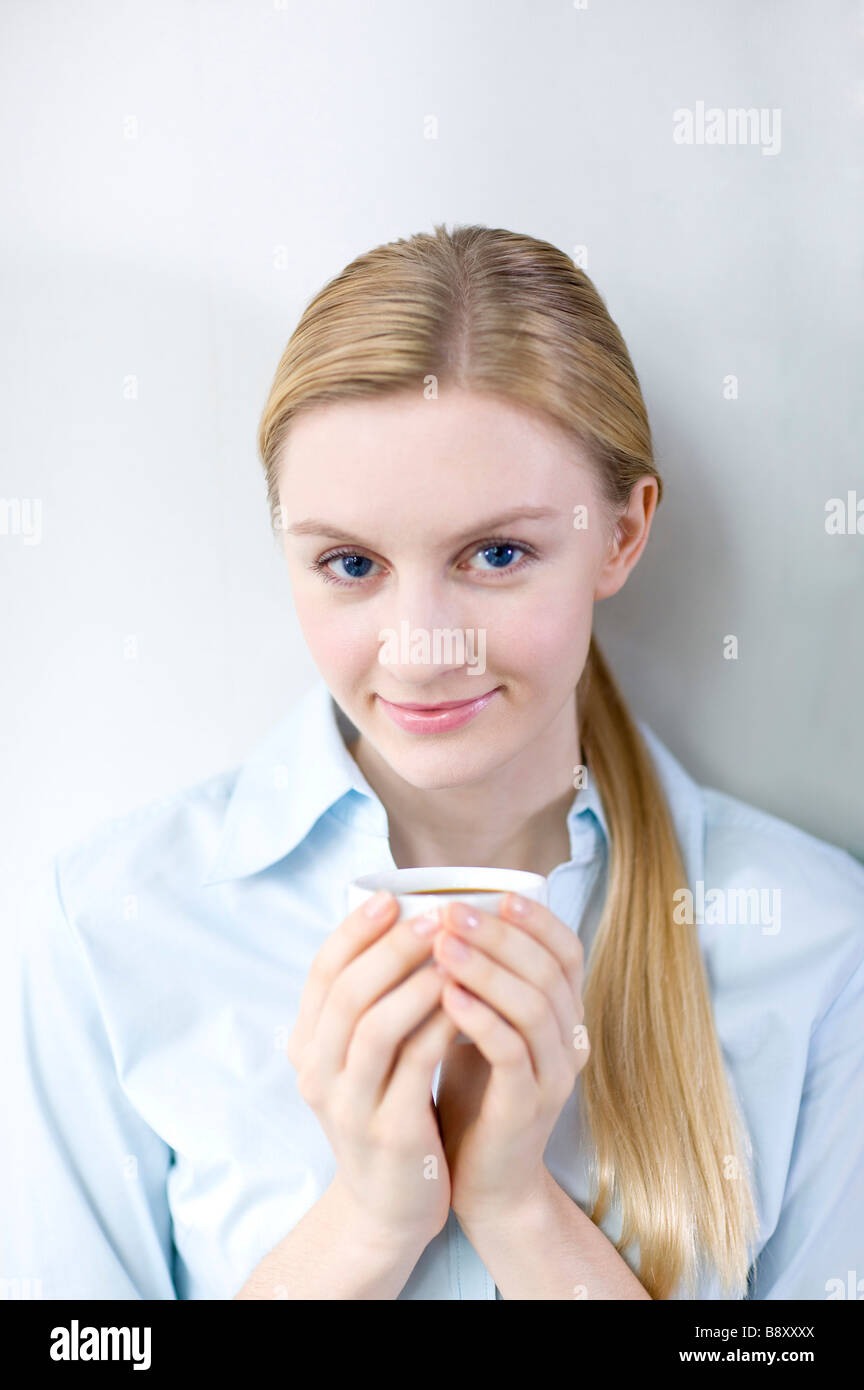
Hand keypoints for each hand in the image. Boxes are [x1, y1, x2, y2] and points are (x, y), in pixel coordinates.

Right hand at [286, 892, 459, 1252]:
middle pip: (347, 993)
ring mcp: (349, 1106)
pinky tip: (468, 1003)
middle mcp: (317, 1073)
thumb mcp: (363, 1058)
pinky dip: (440, 1026)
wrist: (388, 1208)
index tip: (390, 897)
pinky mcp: (388, 1132)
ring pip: (375, 1027)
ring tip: (453, 953)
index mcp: (307, 1046)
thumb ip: (371, 1004)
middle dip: (391, 948)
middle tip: (433, 916)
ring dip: (416, 983)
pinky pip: (414, 1065)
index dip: (353, 931)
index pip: (322, 973)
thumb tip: (402, 922)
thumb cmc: (387, 1112)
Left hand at [432, 892, 588, 1230]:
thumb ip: (476, 979)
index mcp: (563, 1015)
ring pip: (534, 1006)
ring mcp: (554, 1075)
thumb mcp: (478, 1025)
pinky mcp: (528, 1106)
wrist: (482, 1180)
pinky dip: (480, 1018)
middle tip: (451, 912)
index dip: (536, 920)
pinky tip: (447, 996)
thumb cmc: (473, 1092)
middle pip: (547, 971)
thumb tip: (438, 912)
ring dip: (487, 969)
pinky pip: (512, 1052)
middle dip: (498, 935)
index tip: (495, 893)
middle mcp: (570, 1040)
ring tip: (441, 944)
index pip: (566, 952)